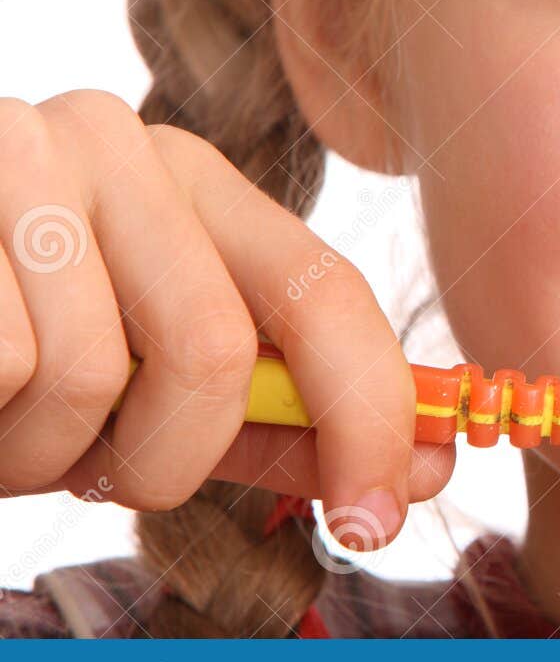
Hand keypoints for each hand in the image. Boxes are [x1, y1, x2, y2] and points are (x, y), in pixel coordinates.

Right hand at [0, 90, 451, 546]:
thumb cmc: (6, 354)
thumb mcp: (143, 384)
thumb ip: (271, 418)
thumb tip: (415, 467)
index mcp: (195, 183)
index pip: (327, 291)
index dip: (371, 413)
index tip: (379, 516)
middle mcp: (124, 145)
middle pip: (213, 347)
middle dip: (161, 459)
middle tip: (97, 470)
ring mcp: (22, 151)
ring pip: (89, 372)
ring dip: (43, 450)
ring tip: (2, 417)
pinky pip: (5, 364)